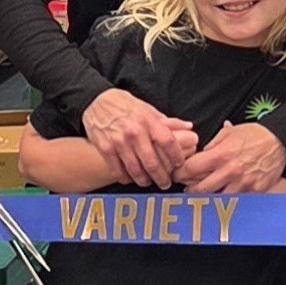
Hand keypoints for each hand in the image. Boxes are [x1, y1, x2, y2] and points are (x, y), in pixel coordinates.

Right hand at [82, 88, 199, 187]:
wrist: (96, 101)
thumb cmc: (125, 105)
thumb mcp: (148, 109)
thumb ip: (168, 121)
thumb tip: (189, 127)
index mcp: (148, 121)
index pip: (168, 142)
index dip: (176, 156)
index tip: (179, 163)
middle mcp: (134, 132)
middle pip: (152, 162)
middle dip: (162, 177)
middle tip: (165, 183)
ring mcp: (119, 142)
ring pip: (135, 170)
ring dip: (144, 180)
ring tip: (148, 182)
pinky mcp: (105, 149)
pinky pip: (118, 170)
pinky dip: (125, 178)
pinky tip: (130, 178)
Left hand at [180, 118, 285, 194]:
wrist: (280, 141)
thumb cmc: (255, 135)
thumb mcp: (229, 133)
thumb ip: (212, 145)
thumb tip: (199, 155)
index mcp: (220, 155)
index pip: (191, 169)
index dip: (180, 173)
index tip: (178, 174)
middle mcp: (230, 171)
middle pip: (200, 189)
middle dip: (190, 190)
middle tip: (187, 188)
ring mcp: (243, 183)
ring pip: (217, 198)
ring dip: (209, 196)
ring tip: (206, 192)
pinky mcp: (254, 191)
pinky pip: (236, 200)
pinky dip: (228, 198)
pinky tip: (225, 193)